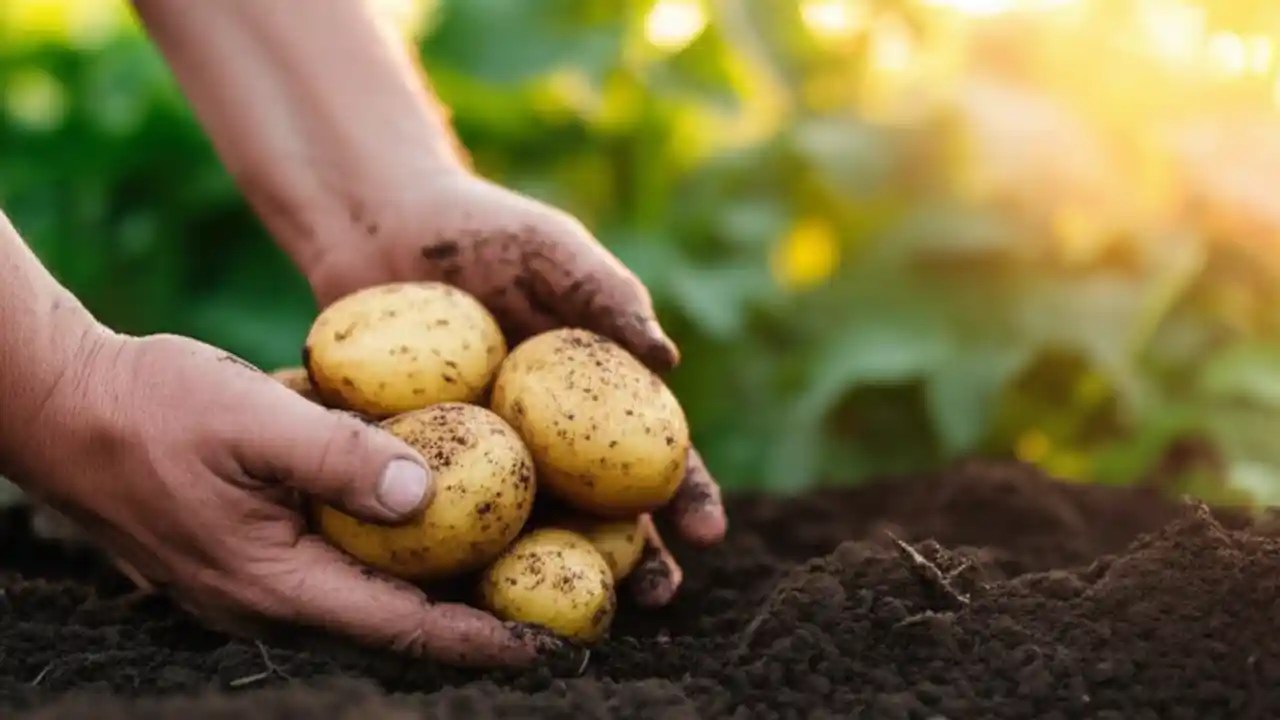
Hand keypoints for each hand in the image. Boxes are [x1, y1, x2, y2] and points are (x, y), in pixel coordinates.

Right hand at [10, 329, 559, 666]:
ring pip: (368, 606)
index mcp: (276, 585)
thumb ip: (338, 457)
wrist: (62, 410)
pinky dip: (391, 566)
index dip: (482, 641)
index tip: (548, 646)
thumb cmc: (150, 408)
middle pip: (396, 630)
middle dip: (473, 626)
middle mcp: (271, 604)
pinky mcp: (250, 559)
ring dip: (436, 597)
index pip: (404, 630)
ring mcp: (256, 588)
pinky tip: (425, 531)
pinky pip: (337, 577)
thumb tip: (424, 494)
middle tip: (554, 612)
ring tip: (510, 575)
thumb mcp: (252, 418)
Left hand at [298, 170, 727, 604]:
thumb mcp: (551, 250)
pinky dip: (456, 548)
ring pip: (526, 527)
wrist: (380, 226)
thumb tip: (667, 361)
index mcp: (595, 396)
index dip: (688, 494)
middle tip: (653, 596)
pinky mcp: (419, 459)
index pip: (655, 454)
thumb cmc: (481, 229)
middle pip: (601, 510)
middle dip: (633, 558)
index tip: (707, 530)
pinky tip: (465, 583)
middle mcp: (547, 438)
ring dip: (552, 575)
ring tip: (569, 612)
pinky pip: (442, 508)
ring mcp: (483, 454)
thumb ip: (606, 294)